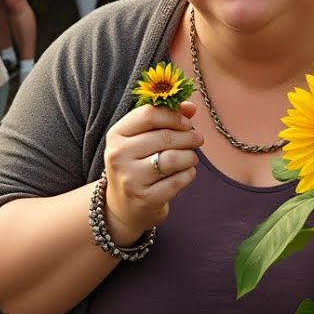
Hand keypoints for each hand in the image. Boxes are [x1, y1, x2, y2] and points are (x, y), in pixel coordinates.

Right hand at [101, 101, 203, 244]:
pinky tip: (186, 172)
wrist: (124, 206)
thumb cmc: (138, 164)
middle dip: (189, 136)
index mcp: (116, 135)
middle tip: (197, 138)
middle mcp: (119, 156)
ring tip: (191, 157)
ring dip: (190, 156)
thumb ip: (165, 118)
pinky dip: (189, 173)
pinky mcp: (147, 199)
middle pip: (165, 136)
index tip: (187, 121)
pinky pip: (179, 180)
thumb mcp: (142, 138)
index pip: (148, 114)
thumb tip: (190, 106)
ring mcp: (131, 179)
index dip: (173, 115)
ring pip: (174, 158)